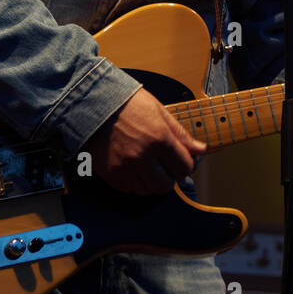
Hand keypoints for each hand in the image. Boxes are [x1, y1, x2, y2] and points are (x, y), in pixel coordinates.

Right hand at [86, 87, 207, 193]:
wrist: (92, 103)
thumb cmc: (127, 103)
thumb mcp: (159, 111)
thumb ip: (180, 134)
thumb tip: (200, 149)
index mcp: (159, 139)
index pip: (184, 167)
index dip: (186, 165)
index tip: (181, 160)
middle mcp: (143, 157)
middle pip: (167, 185)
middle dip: (170, 177)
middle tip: (165, 165)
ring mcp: (125, 168)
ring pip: (148, 190)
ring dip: (152, 182)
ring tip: (148, 166)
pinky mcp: (111, 174)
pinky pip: (130, 189)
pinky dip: (135, 183)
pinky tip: (134, 168)